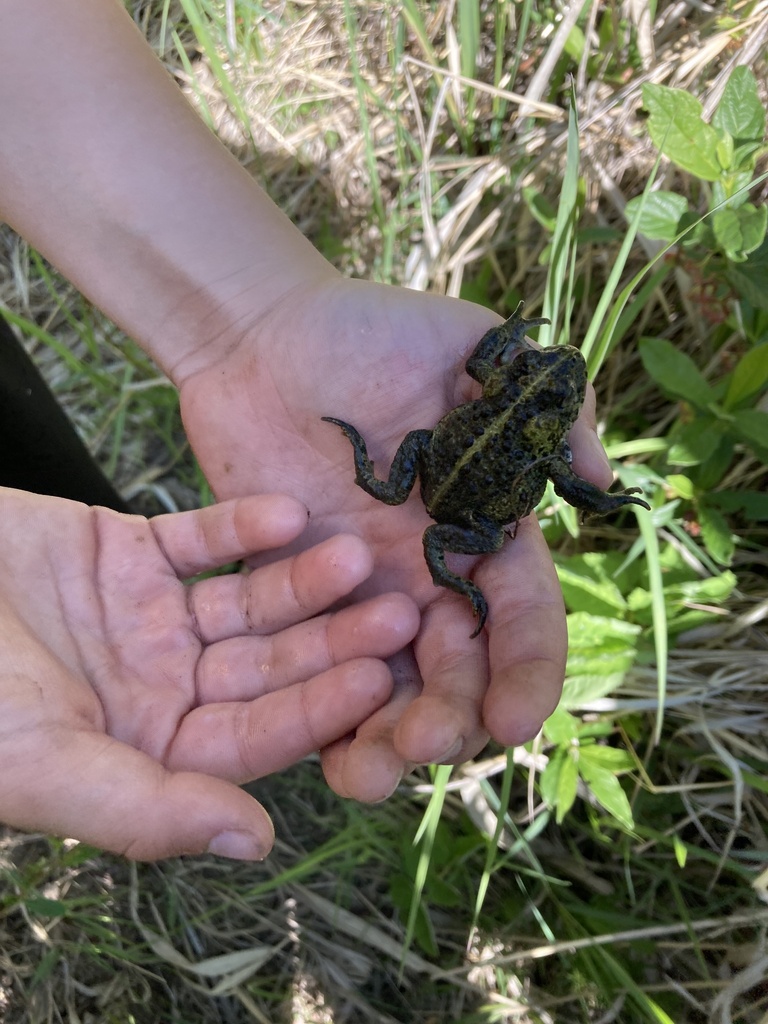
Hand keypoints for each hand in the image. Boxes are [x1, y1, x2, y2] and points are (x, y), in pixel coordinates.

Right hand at [0, 487, 417, 858]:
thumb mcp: (35, 765)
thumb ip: (144, 810)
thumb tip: (257, 846)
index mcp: (149, 754)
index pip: (252, 740)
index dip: (315, 710)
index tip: (378, 679)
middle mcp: (161, 688)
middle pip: (266, 666)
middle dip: (332, 640)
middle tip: (402, 608)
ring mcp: (147, 617)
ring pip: (245, 600)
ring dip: (301, 579)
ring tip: (357, 551)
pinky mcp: (123, 550)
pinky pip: (195, 538)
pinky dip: (237, 526)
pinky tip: (285, 512)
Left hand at [178, 277, 614, 799]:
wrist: (258, 332)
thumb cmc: (367, 330)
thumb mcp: (474, 349)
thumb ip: (543, 409)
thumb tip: (602, 480)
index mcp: (480, 525)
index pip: (520, 612)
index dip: (526, 668)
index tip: (516, 718)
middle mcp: (427, 570)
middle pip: (456, 666)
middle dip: (453, 715)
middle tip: (432, 745)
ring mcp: (357, 589)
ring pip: (387, 686)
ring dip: (387, 738)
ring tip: (369, 775)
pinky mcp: (289, 595)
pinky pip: (309, 669)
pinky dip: (318, 717)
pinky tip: (318, 757)